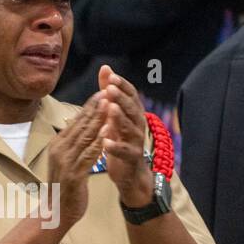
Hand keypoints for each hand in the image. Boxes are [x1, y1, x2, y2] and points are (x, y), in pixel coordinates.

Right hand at [47, 91, 105, 233]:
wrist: (55, 212)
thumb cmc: (65, 186)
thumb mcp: (67, 160)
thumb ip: (74, 144)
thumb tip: (81, 126)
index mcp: (58, 144)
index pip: (76, 120)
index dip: (90, 105)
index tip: (103, 91)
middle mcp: (60, 149)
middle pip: (81, 124)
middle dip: (96, 107)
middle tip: (109, 90)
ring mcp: (65, 162)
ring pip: (85, 136)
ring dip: (99, 119)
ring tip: (110, 104)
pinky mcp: (73, 175)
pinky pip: (88, 155)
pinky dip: (98, 142)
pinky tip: (107, 132)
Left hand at [95, 65, 154, 207]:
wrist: (130, 174)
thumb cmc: (121, 141)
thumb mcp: (114, 116)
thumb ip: (110, 93)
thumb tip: (106, 68)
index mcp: (133, 114)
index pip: (131, 96)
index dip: (123, 85)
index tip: (111, 76)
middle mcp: (138, 126)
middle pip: (132, 109)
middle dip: (122, 98)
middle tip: (110, 88)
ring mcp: (136, 142)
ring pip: (131, 128)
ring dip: (120, 118)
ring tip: (110, 109)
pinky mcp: (132, 159)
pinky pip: (126, 151)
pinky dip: (116, 146)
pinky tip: (105, 141)